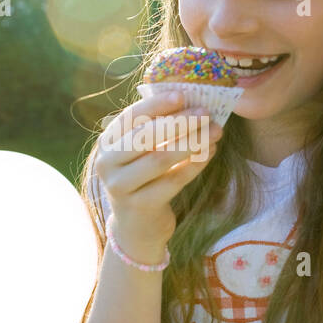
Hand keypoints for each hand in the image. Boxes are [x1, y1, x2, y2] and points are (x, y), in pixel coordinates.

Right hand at [96, 92, 222, 262]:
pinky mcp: (140, 206)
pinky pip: (173, 181)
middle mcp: (107, 163)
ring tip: (215, 131)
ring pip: (160, 159)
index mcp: (107, 142)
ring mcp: (121, 187)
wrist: (136, 227)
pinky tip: (211, 153)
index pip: (131, 117)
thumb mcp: (141, 152)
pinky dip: (195, 165)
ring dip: (191, 142)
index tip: (183, 95)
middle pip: (146, 137)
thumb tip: (191, 100)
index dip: (156, 104)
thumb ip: (156, 128)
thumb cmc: (144, 179)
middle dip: (179, 122)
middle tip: (206, 112)